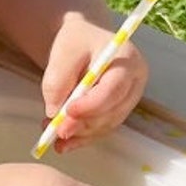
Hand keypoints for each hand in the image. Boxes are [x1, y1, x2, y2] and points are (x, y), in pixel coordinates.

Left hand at [41, 13, 148, 151]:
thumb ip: (57, 80)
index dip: (92, 104)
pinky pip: (100, 131)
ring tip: (52, 131)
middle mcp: (134, 81)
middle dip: (83, 124)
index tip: (68, 111)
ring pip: (105, 125)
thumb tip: (55, 113)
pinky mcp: (117, 113)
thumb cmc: (75, 41)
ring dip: (78, 133)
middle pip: (112, 111)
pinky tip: (63, 144)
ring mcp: (127, 100)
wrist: (81, 43)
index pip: (114, 88)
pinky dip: (80, 139)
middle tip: (56, 130)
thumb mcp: (62, 52)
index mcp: (127, 58)